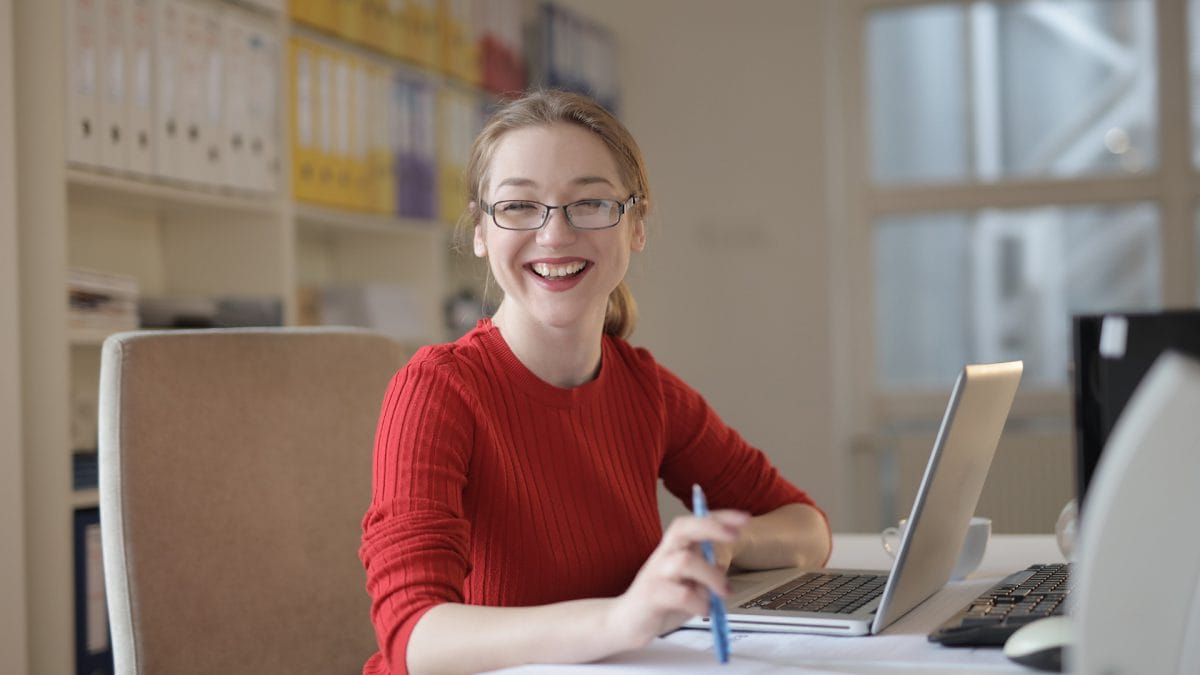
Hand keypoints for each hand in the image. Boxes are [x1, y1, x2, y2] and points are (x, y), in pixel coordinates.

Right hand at [605, 510, 749, 650]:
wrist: (627, 622)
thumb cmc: (661, 601)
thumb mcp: (689, 583)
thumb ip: (705, 573)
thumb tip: (723, 568)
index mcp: (674, 548)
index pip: (695, 522)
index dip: (719, 517)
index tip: (744, 518)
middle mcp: (664, 555)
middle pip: (682, 528)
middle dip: (710, 527)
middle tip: (734, 535)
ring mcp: (656, 574)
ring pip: (685, 561)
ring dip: (711, 576)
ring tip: (723, 592)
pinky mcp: (652, 596)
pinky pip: (681, 594)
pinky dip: (699, 603)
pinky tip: (703, 610)